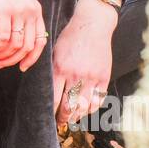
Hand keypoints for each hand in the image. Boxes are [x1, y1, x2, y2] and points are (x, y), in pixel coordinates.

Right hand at [0, 0, 47, 71]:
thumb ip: (21, 16)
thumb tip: (18, 40)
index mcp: (36, 11)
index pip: (41, 42)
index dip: (32, 58)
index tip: (21, 67)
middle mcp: (31, 12)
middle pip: (27, 47)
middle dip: (13, 60)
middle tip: (0, 64)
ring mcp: (18, 11)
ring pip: (15, 45)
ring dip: (2, 55)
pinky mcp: (4, 10)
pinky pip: (3, 38)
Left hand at [51, 0, 116, 123]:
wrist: (93, 25)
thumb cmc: (70, 37)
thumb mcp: (55, 51)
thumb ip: (52, 71)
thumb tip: (45, 90)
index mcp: (61, 69)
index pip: (54, 99)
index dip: (50, 112)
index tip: (48, 116)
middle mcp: (76, 75)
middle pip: (69, 107)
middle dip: (63, 118)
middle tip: (60, 122)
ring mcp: (92, 77)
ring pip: (84, 106)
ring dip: (77, 116)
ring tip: (72, 118)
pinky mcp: (104, 77)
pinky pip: (99, 100)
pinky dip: (92, 108)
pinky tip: (86, 109)